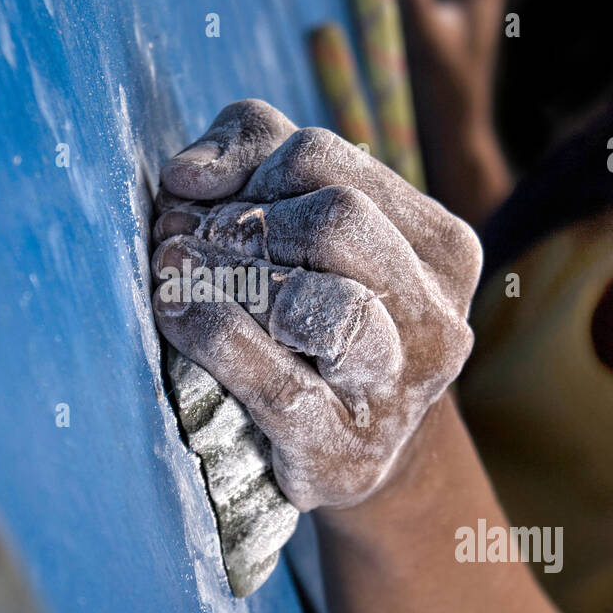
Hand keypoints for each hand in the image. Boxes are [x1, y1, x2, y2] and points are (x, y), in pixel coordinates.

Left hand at [153, 100, 481, 511]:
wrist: (342, 457)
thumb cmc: (309, 321)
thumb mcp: (299, 224)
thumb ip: (251, 155)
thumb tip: (190, 172)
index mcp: (440, 248)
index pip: (322, 160)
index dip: (246, 170)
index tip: (206, 199)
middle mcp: (437, 318)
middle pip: (335, 219)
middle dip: (242, 220)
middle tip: (182, 235)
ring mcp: (395, 391)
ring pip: (321, 302)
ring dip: (227, 273)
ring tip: (172, 267)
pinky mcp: (342, 452)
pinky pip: (274, 382)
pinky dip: (211, 333)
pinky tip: (172, 310)